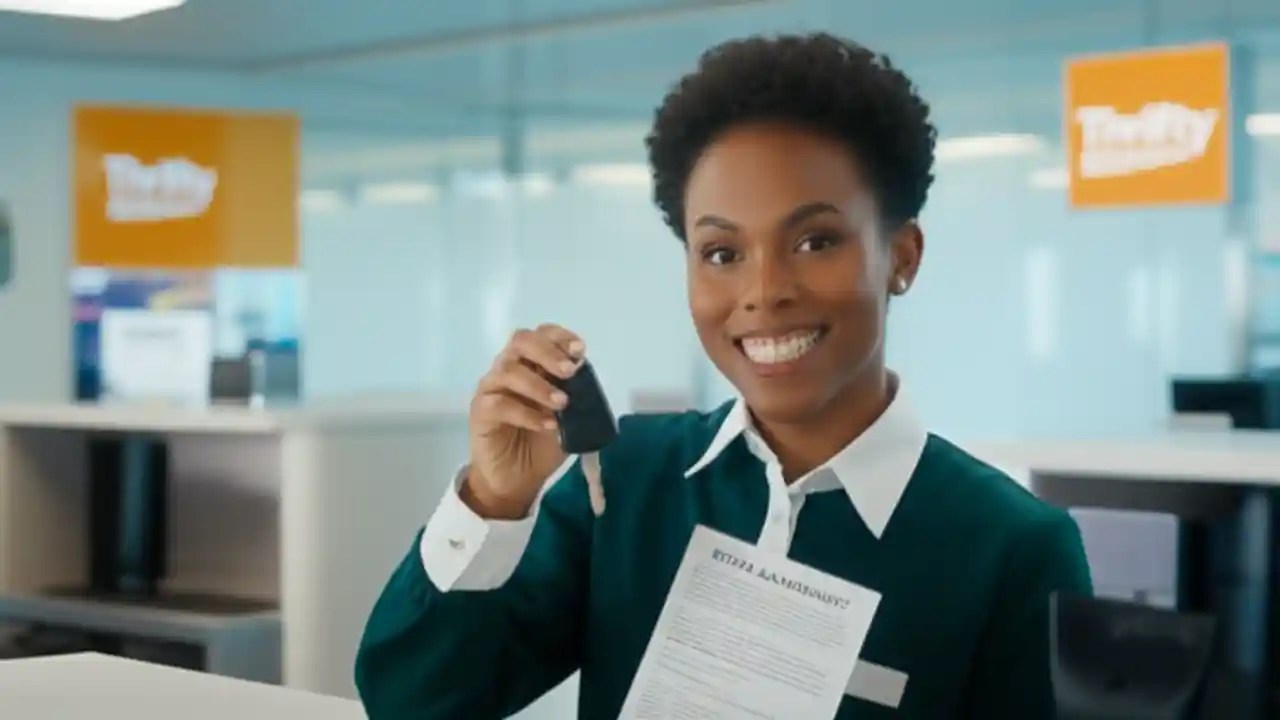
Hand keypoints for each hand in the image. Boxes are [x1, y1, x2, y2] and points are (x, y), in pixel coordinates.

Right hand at [463, 323, 583, 519]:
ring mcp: (492, 388)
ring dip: (538, 385)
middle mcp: (509, 369)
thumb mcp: (569, 418)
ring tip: (561, 403)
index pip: (541, 335)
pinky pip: (498, 404)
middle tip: (568, 371)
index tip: (580, 351)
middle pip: (521, 341)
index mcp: (531, 365)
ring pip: (508, 370)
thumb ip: (576, 395)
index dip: (560, 337)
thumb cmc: (542, 443)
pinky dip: (526, 413)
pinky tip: (546, 425)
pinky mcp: (480, 412)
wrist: (518, 479)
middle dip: (547, 352)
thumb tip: (585, 376)